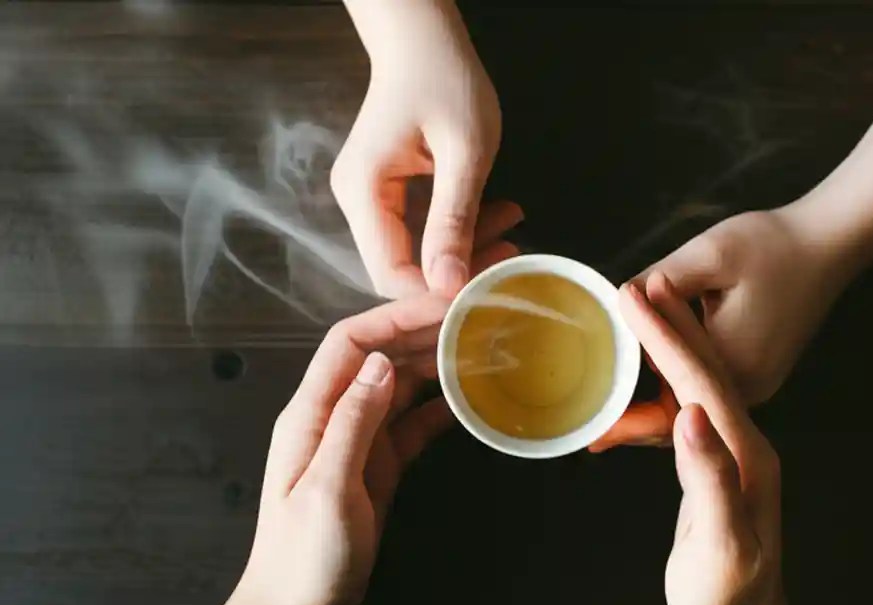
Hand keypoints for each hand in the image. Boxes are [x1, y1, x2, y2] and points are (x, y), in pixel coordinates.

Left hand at [231, 223, 518, 604]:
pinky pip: (412, 424)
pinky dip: (440, 407)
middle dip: (422, 331)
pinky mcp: (378, 466)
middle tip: (475, 319)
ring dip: (435, 364)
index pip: (350, 343)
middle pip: (379, 356)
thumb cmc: (304, 557)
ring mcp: (357, 441)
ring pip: (399, 386)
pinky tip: (471, 397)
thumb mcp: (329, 488)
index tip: (442, 303)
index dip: (393, 316)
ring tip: (481, 348)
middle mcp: (333, 417)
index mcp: (311, 414)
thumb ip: (353, 423)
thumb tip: (382, 363)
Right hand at [334, 0, 502, 298]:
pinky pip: (421, 230)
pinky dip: (459, 228)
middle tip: (511, 252)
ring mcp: (369, 198)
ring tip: (514, 227)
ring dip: (466, 247)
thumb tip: (449, 286)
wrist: (425, 40)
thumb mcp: (464, 152)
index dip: (435, 293)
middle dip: (457, 270)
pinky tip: (497, 215)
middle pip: (401, 268)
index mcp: (363, 192)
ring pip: (416, 251)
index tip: (486, 287)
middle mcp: (355, 201)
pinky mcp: (388, 193)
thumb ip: (455, 219)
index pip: (390, 275)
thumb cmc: (445, 81)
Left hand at [593, 207, 847, 449]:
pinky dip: (681, 392)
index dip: (629, 422)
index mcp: (734, 366)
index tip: (595, 435)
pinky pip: (712, 394)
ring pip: (698, 408)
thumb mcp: (708, 255)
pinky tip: (653, 386)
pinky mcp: (761, 372)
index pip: (671, 406)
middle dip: (638, 423)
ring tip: (613, 417)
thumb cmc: (773, 244)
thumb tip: (618, 300)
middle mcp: (749, 387)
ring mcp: (758, 383)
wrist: (831, 243)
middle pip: (682, 418)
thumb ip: (658, 281)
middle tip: (594, 435)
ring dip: (658, 408)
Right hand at [619, 274, 864, 604]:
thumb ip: (710, 480)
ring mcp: (733, 456)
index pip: (702, 382)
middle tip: (632, 284)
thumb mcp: (721, 544)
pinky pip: (689, 410)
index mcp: (747, 455)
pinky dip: (664, 382)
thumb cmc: (726, 597)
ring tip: (639, 312)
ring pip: (697, 386)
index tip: (636, 297)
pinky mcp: (718, 469)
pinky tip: (646, 374)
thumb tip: (691, 417)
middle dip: (669, 326)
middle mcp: (745, 446)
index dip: (669, 338)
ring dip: (668, 347)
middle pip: (703, 373)